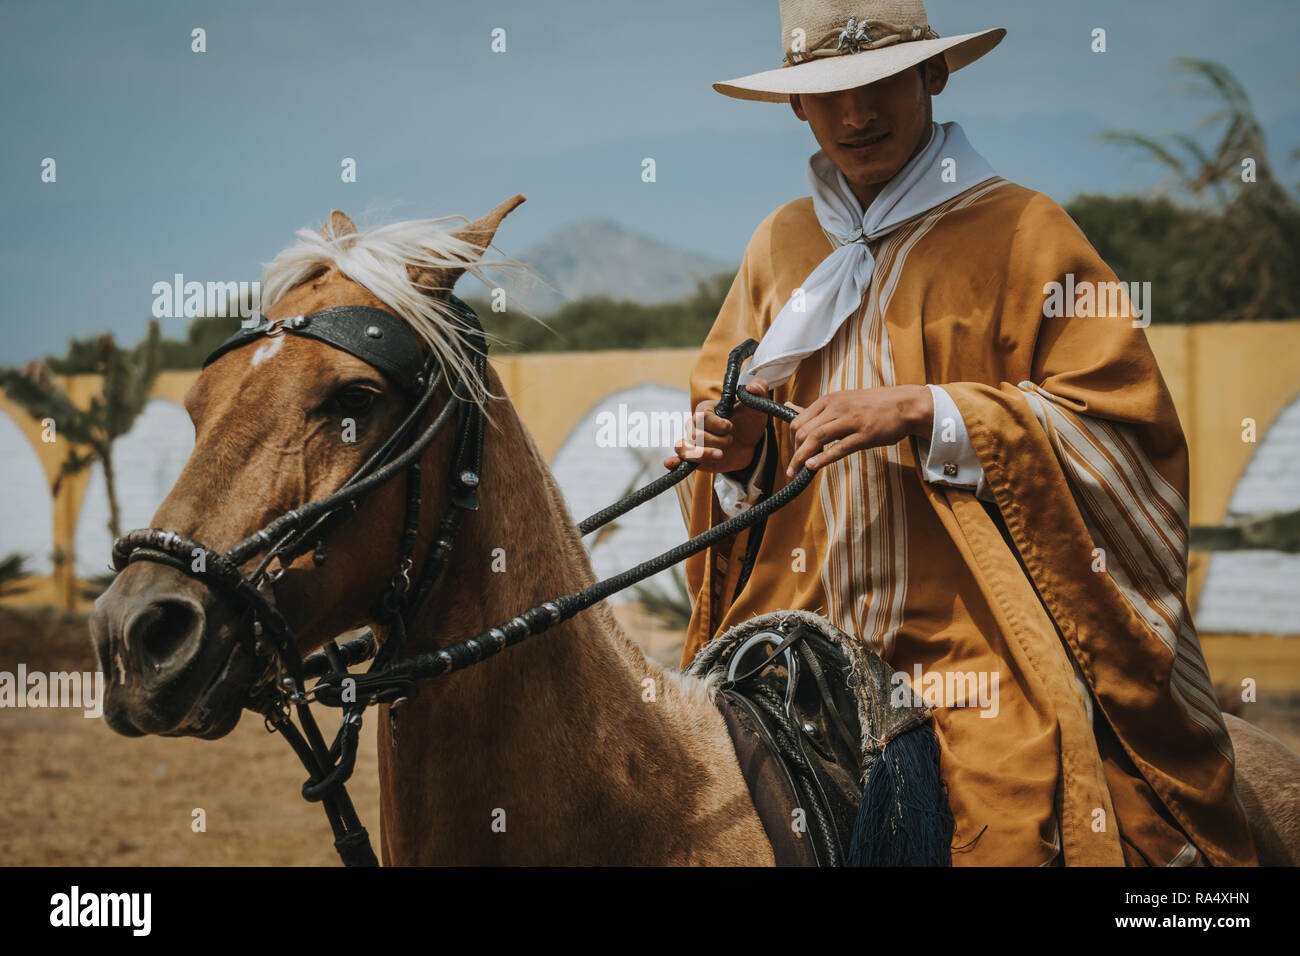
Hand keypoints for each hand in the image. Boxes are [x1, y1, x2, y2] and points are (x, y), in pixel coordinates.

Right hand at [664, 378, 770, 472]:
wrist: (748, 442)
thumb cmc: (748, 421)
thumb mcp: (756, 406)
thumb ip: (758, 391)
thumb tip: (751, 387)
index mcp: (705, 410)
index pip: (702, 417)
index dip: (717, 424)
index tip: (731, 426)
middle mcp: (695, 426)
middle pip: (697, 436)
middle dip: (718, 441)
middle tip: (731, 440)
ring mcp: (693, 443)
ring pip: (688, 449)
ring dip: (705, 454)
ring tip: (721, 455)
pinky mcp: (694, 458)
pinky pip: (679, 459)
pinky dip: (673, 462)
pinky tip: (672, 464)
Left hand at [785, 385, 932, 477]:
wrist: (904, 405)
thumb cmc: (872, 405)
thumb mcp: (841, 401)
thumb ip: (815, 409)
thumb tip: (787, 405)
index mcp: (829, 400)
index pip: (799, 420)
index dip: (791, 439)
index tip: (792, 452)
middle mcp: (837, 408)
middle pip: (805, 430)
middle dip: (794, 451)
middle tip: (791, 468)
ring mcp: (852, 420)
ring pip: (818, 438)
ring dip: (802, 457)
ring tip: (794, 473)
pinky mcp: (865, 434)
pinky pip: (840, 447)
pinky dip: (824, 458)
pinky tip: (812, 467)